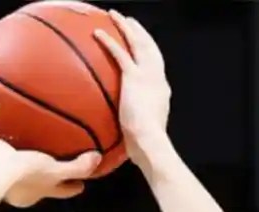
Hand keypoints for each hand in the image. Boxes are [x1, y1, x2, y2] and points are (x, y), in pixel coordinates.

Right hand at [0, 126, 100, 207]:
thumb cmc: (25, 173)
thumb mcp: (55, 170)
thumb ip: (77, 166)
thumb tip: (97, 159)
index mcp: (37, 190)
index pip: (60, 190)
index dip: (71, 187)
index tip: (80, 185)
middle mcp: (18, 188)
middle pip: (34, 182)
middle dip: (42, 175)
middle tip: (50, 164)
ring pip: (5, 167)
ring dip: (9, 158)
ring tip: (11, 144)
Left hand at [94, 11, 171, 162]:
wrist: (150, 143)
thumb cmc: (145, 147)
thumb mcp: (141, 135)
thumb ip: (132, 131)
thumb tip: (120, 145)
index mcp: (161, 91)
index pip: (156, 67)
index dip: (149, 54)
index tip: (142, 47)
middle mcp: (157, 79)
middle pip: (151, 48)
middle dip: (141, 33)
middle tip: (131, 23)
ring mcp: (148, 76)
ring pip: (138, 43)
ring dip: (126, 27)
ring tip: (115, 16)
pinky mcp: (134, 78)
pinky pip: (120, 53)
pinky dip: (109, 41)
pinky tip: (97, 33)